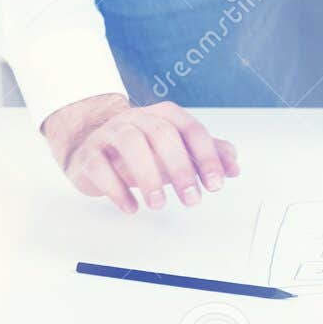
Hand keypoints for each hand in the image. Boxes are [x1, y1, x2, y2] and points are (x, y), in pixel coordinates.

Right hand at [42, 94, 239, 213]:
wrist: (90, 144)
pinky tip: (132, 208)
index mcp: (164, 115)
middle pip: (162, 134)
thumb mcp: (178, 149)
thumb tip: (234, 167)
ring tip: (159, 205)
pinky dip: (117, 190)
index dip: (207, 156)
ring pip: (130, 144)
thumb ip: (208, 155)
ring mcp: (109, 133)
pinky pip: (100, 167)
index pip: (191, 129)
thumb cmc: (143, 149)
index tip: (216, 184)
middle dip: (181, 168)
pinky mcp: (88, 154)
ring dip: (148, 176)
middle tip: (192, 200)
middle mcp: (137, 118)